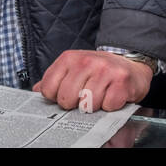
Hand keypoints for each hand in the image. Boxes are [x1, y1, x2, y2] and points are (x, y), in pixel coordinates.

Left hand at [33, 49, 153, 111]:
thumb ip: (54, 79)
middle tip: (84, 98)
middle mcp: (86, 61)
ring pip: (88, 104)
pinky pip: (108, 106)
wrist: (129, 65)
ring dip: (94, 106)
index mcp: (69, 58)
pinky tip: (112, 96)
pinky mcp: (121, 81)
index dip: (56, 98)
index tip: (65, 96)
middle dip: (75, 104)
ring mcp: (104, 70)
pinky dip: (110, 106)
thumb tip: (36, 90)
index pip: (49, 88)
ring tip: (100, 95)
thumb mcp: (73, 69)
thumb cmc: (98, 71)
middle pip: (67, 98)